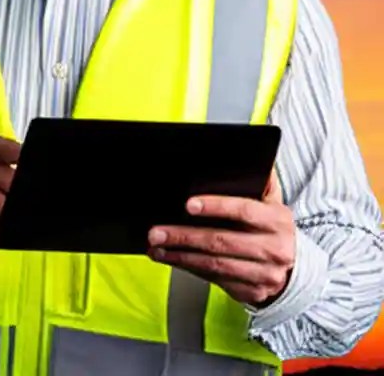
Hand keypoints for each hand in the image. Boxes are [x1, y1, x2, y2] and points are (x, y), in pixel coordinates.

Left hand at [148, 169, 295, 306]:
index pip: (244, 211)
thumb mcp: (271, 203)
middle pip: (222, 241)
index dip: (216, 207)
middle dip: (184, 236)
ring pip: (215, 264)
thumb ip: (259, 181)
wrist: (293, 268)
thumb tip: (242, 156)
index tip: (188, 205)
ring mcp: (265, 273)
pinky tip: (172, 259)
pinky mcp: (253, 291)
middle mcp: (275, 248)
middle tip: (156, 232)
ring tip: (157, 247)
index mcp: (278, 220)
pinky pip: (215, 279)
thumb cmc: (271, 229)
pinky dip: (189, 268)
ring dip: (180, 256)